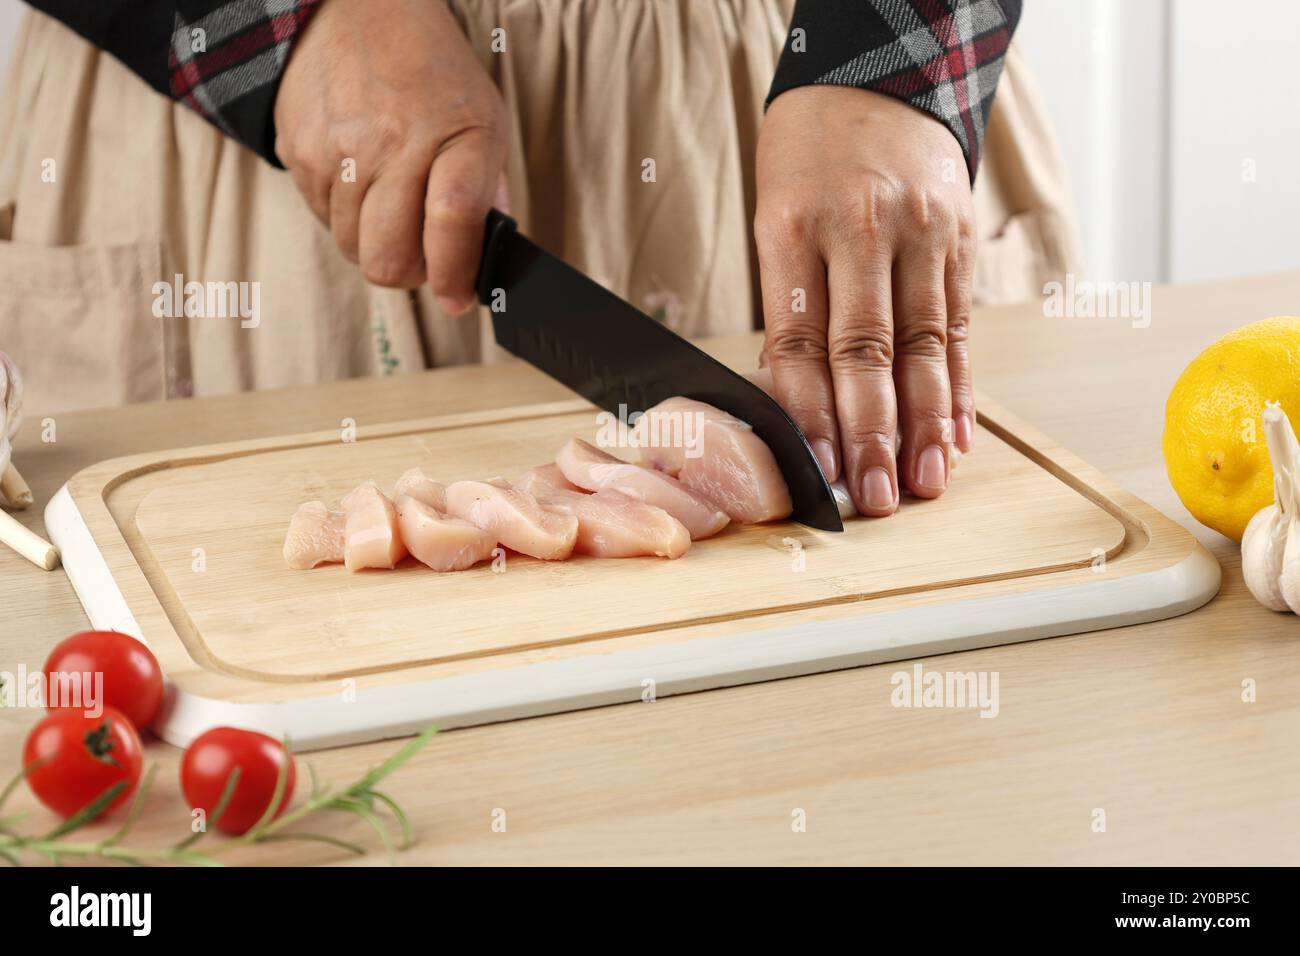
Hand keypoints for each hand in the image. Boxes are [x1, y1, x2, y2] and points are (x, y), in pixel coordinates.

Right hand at [273, 0, 506, 312]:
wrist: (350, 13)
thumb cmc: (429, 73)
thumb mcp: (482, 120)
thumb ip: (488, 193)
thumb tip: (487, 261)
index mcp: (454, 136)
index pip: (452, 224)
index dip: (454, 275)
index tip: (458, 298)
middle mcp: (393, 146)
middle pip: (390, 259)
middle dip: (411, 272)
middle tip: (424, 255)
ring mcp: (340, 153)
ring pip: (354, 250)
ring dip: (377, 244)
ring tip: (392, 205)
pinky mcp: (301, 155)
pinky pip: (324, 222)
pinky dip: (347, 219)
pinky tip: (363, 183)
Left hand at [755, 86, 974, 515]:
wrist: (875, 79)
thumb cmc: (809, 158)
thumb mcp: (775, 217)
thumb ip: (791, 304)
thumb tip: (797, 403)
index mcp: (796, 228)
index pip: (803, 340)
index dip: (811, 413)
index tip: (817, 470)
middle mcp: (862, 230)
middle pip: (868, 351)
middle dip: (872, 433)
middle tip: (875, 495)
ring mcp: (920, 233)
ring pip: (924, 344)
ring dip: (926, 423)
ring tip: (924, 480)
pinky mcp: (960, 240)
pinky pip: (958, 324)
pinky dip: (960, 385)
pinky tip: (959, 433)